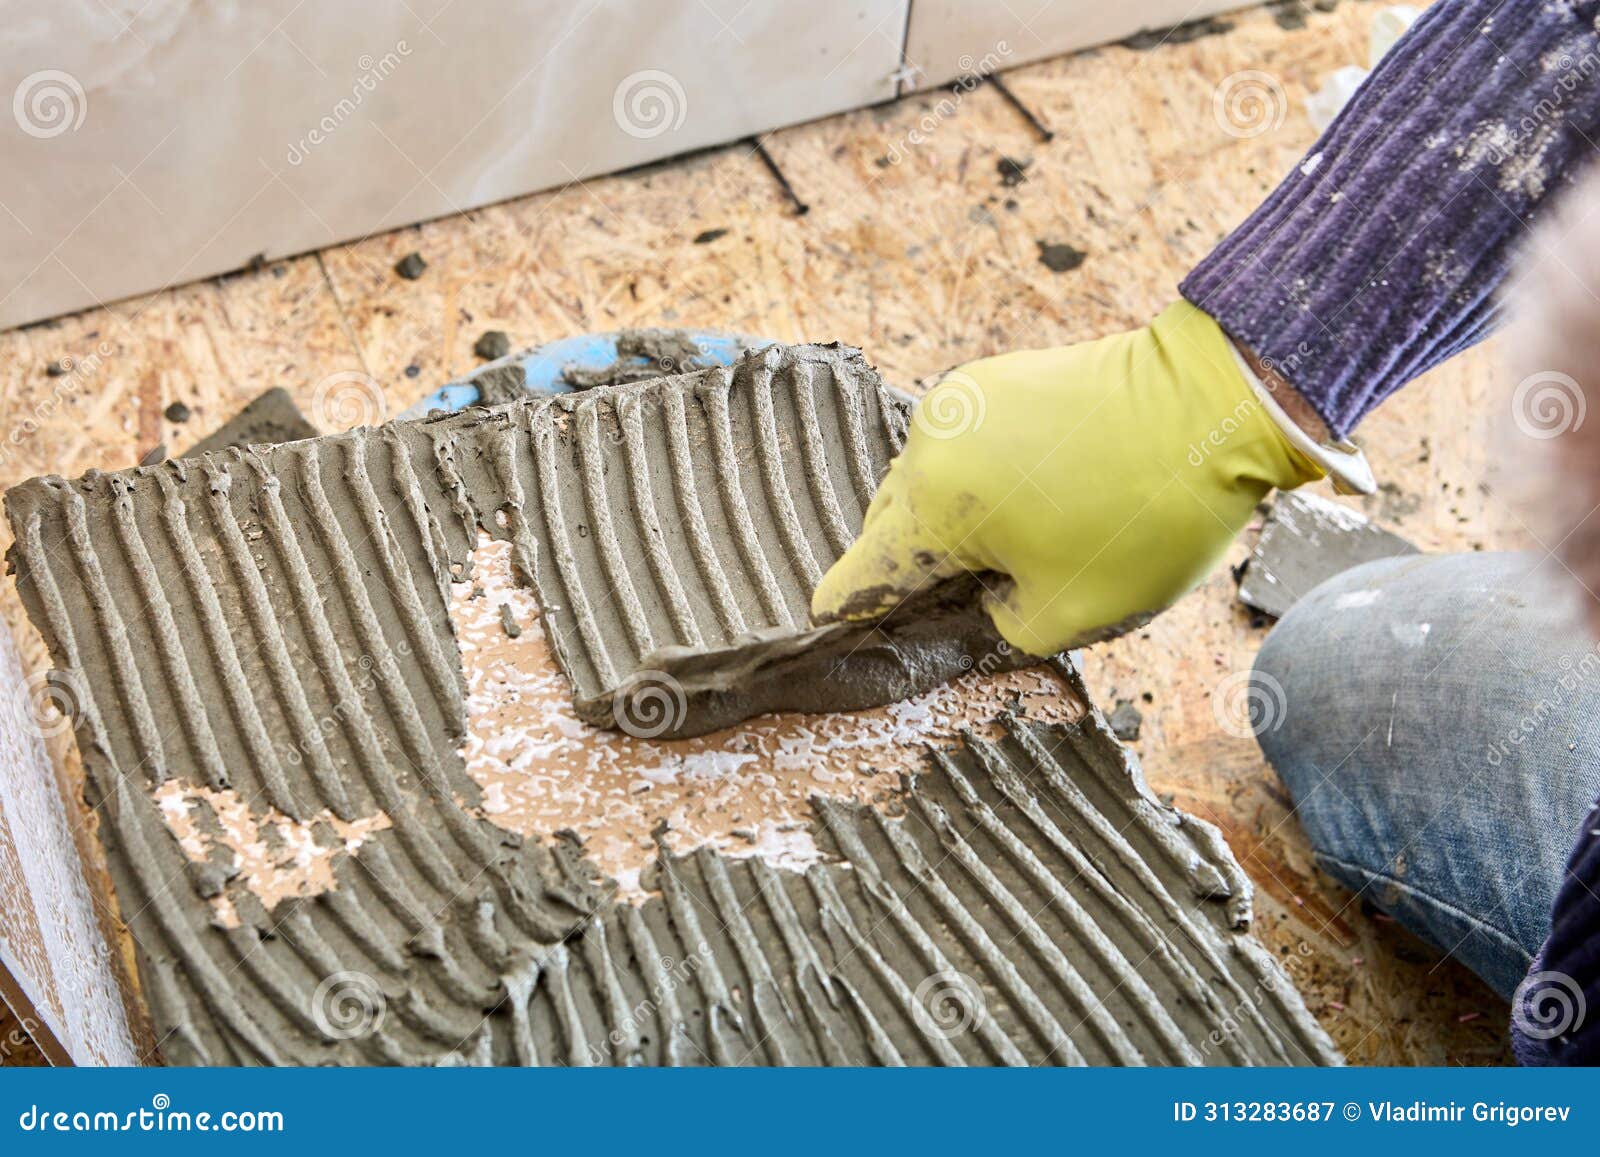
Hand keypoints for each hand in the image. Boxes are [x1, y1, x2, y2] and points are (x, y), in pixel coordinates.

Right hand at [812, 302, 1325, 654]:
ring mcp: (959, 401)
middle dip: (917, 563)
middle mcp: (928, 446)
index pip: (860, 575)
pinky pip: (963, 445)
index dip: (849, 610)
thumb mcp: (1072, 612)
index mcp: (931, 508)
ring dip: (953, 518)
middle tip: (969, 597)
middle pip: (891, 526)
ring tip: (1020, 544)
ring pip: (928, 483)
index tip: (830, 623)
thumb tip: (989, 598)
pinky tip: (1036, 498)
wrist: (1210, 402)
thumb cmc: (1142, 514)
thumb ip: (1004, 626)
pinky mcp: (996, 377)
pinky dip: (981, 479)